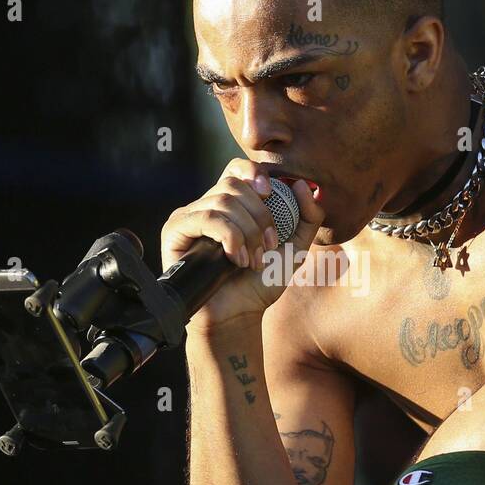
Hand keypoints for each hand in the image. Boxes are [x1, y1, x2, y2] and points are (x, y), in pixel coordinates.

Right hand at [161, 158, 322, 334]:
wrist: (237, 314)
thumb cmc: (261, 283)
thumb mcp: (295, 248)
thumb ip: (308, 217)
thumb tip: (304, 185)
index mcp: (231, 205)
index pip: (237, 169)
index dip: (254, 173)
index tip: (272, 194)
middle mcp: (207, 206)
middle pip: (233, 184)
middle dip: (259, 215)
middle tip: (267, 246)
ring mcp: (189, 217)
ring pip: (222, 200)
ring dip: (246, 231)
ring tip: (252, 260)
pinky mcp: (175, 231)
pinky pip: (205, 217)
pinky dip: (229, 237)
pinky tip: (236, 259)